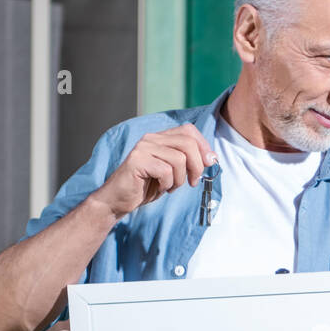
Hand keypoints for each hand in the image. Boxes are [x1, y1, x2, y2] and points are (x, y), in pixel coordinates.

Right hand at [91, 124, 214, 218]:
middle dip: (197, 165)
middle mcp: (151, 138)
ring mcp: (143, 148)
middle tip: (193, 181)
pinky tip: (160, 188)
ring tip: (170, 186)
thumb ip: (187, 161)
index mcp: (160, 138)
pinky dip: (168, 184)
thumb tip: (211, 158)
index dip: (203, 146)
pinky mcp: (137, 161)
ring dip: (180, 179)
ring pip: (179, 159)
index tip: (209, 163)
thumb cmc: (145, 187)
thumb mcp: (171, 172)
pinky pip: (165, 171)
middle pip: (188, 143)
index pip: (189, 130)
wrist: (118, 200)